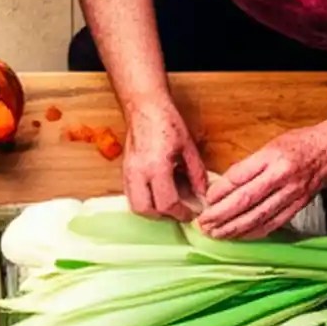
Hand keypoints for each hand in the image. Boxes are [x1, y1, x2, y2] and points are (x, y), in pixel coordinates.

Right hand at [123, 98, 207, 221]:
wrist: (145, 108)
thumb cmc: (167, 123)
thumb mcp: (189, 147)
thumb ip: (196, 173)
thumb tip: (202, 193)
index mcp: (157, 166)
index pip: (167, 203)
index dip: (181, 213)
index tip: (190, 214)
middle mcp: (139, 173)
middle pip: (147, 210)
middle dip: (164, 216)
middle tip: (178, 212)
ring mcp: (128, 173)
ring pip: (136, 206)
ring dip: (152, 211)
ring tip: (167, 206)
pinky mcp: (125, 172)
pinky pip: (131, 196)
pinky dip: (144, 201)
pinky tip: (157, 194)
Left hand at [197, 120, 326, 238]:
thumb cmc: (296, 145)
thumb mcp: (268, 146)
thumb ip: (246, 167)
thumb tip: (221, 188)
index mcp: (271, 156)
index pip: (239, 177)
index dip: (220, 192)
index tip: (206, 200)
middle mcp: (282, 176)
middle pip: (245, 200)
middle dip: (220, 215)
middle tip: (203, 223)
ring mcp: (291, 193)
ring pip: (258, 216)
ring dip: (233, 228)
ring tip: (215, 233)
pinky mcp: (298, 206)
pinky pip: (272, 224)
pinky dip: (253, 232)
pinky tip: (238, 236)